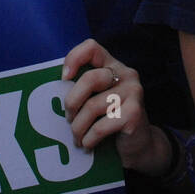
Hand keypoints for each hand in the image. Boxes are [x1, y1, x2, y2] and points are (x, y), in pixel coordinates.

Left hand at [61, 39, 167, 175]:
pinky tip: (87, 145)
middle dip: (72, 102)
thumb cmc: (111, 121)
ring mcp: (133, 92)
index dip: (73, 58)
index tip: (64, 79)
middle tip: (69, 119)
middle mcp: (126, 75)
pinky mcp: (135, 114)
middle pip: (89, 79)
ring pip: (92, 107)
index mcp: (113, 66)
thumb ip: (84, 90)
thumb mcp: (99, 99)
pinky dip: (89, 139)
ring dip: (78, 128)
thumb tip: (54, 93)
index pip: (91, 48)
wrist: (140, 146)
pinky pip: (101, 126)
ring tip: (77, 138)